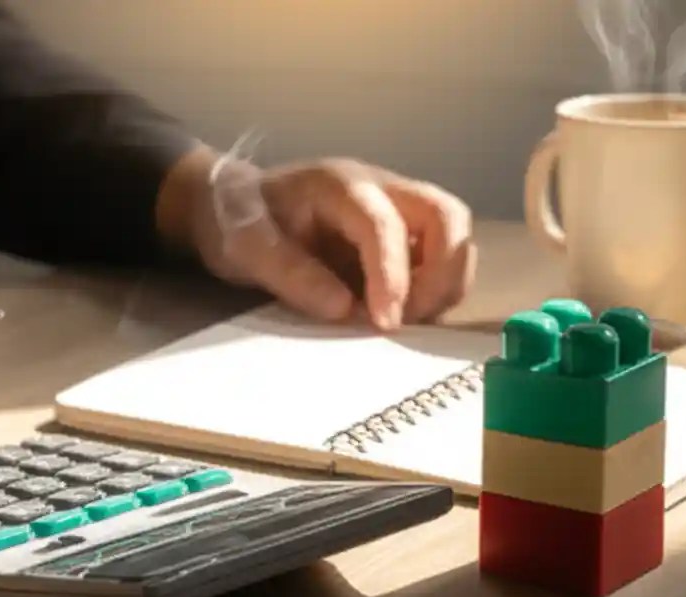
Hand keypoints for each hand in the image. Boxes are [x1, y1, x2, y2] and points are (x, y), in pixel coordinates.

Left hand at [159, 145, 475, 329]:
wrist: (231, 205)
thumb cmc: (237, 218)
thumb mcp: (243, 245)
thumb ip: (288, 272)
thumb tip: (343, 309)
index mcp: (339, 185)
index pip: (384, 224)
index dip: (392, 275)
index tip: (385, 323)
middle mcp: (380, 189)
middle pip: (447, 216)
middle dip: (443, 273)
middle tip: (410, 321)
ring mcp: (395, 210)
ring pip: (453, 238)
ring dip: (444, 284)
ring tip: (404, 321)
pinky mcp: (400, 236)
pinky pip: (439, 259)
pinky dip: (435, 290)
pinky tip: (400, 314)